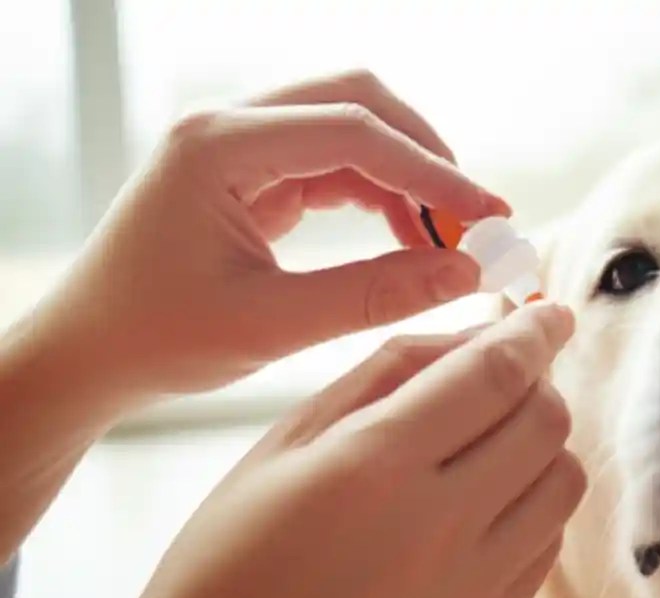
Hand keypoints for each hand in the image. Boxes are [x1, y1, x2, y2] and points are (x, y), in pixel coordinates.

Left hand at [24, 69, 508, 397]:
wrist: (87, 352)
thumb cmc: (156, 338)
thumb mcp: (271, 325)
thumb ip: (373, 296)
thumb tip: (464, 273)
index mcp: (219, 147)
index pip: (354, 133)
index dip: (432, 172)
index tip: (489, 215)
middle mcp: (230, 127)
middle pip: (358, 101)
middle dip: (427, 155)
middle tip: (478, 219)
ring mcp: (240, 144)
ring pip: (353, 127)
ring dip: (409, 176)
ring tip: (450, 239)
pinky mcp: (252, 172)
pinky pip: (335, 164)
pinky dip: (382, 195)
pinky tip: (411, 239)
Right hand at [40, 302, 583, 597]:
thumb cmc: (233, 553)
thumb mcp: (288, 440)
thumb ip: (388, 372)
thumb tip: (478, 334)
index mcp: (374, 467)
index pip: (496, 375)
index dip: (535, 331)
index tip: (550, 313)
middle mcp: (436, 529)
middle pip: (546, 422)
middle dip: (538, 380)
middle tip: (509, 373)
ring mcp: (469, 590)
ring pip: (563, 482)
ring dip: (543, 443)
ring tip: (494, 439)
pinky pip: (548, 544)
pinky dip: (533, 503)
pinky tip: (486, 498)